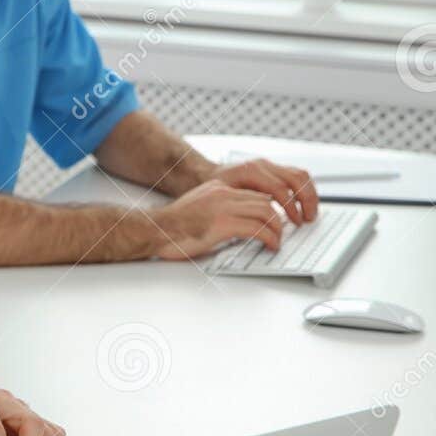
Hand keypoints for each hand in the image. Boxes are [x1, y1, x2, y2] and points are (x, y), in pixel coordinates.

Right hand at [150, 179, 286, 259]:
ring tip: (277, 241)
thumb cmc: (172, 228)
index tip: (274, 222)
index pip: (255, 194)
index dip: (269, 209)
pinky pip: (257, 229)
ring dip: (277, 229)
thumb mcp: (199, 211)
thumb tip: (240, 226)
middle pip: (264, 201)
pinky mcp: (222, 224)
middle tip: (280, 233)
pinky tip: (270, 246)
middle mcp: (222, 194)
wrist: (154, 231)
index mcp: (217, 189)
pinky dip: (269, 239)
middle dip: (278, 219)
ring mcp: (222, 208)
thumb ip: (220, 212)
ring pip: (266, 212)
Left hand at [211, 158, 316, 225]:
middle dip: (307, 200)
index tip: (295, 223)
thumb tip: (261, 225)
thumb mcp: (223, 199)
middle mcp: (262, 164)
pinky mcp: (272, 168)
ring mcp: (269, 165)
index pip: (280, 188)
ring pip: (300, 175)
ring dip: (309, 195)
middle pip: (296, 178)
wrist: (205, 173)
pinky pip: (296, 176)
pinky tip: (303, 206)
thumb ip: (243, 208)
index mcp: (251, 171)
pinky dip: (304, 190)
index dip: (291, 207)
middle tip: (307, 220)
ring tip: (309, 214)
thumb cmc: (211, 188)